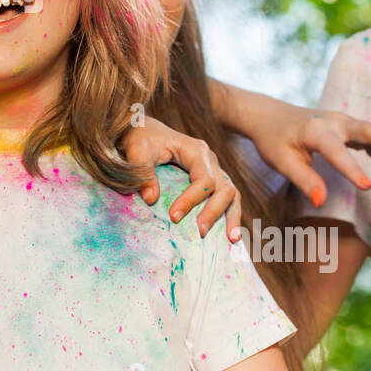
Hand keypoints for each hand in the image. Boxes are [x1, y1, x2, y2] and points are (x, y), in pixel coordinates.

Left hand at [121, 116, 241, 240]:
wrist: (144, 130)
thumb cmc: (141, 139)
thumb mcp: (137, 149)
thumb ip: (144, 172)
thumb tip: (151, 199)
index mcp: (196, 151)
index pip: (203, 179)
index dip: (191, 199)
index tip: (173, 216)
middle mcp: (210, 160)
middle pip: (224, 188)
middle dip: (214, 211)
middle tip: (199, 232)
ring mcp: (213, 170)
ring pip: (231, 194)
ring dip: (232, 217)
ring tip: (232, 240)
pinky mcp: (211, 181)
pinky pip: (226, 199)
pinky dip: (229, 216)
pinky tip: (229, 235)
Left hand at [250, 102, 370, 209]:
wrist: (270, 116)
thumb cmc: (274, 139)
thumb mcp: (281, 161)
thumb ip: (303, 180)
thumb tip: (321, 203)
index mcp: (315, 129)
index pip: (336, 150)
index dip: (351, 169)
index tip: (368, 188)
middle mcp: (335, 122)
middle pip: (370, 132)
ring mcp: (346, 124)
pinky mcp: (351, 130)